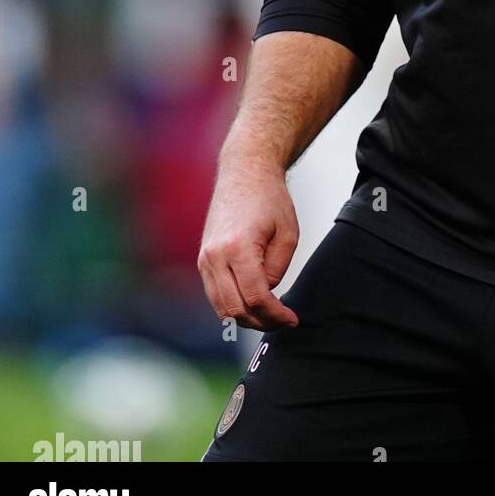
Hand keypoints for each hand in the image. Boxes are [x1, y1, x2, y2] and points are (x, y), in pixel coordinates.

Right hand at [198, 157, 300, 330]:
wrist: (245, 173)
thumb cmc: (270, 200)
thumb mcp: (288, 234)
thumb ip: (277, 269)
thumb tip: (266, 293)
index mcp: (238, 247)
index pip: (256, 298)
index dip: (275, 315)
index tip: (292, 319)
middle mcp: (215, 256)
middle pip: (235, 309)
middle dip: (262, 322)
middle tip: (283, 321)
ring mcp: (205, 259)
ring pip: (221, 307)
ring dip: (246, 318)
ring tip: (269, 316)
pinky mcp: (203, 259)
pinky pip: (215, 294)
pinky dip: (233, 305)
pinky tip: (253, 304)